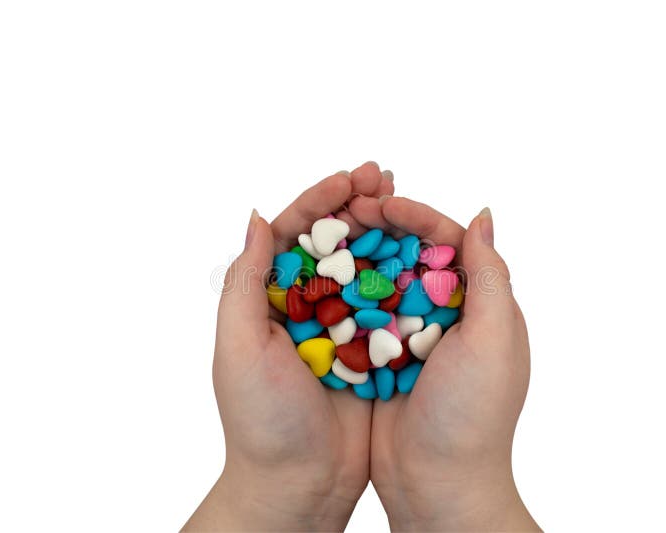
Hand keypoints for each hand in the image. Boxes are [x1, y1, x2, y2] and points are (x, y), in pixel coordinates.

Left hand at [184, 162, 391, 531]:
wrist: (299, 485)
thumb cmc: (261, 420)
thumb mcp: (239, 348)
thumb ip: (246, 282)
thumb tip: (258, 216)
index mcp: (268, 300)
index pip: (293, 235)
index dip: (319, 201)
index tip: (348, 178)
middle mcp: (305, 306)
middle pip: (334, 242)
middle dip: (357, 205)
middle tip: (385, 173)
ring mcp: (341, 326)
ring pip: (366, 266)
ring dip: (384, 231)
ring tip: (406, 199)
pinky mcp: (371, 350)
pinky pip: (390, 304)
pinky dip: (405, 275)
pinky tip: (426, 251)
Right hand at [347, 196, 538, 530]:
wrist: (436, 485)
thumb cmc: (473, 414)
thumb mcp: (493, 340)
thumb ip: (490, 276)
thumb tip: (483, 214)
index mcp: (480, 306)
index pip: (449, 242)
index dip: (417, 215)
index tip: (383, 201)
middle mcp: (446, 317)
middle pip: (409, 255)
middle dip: (381, 226)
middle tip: (348, 207)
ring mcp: (410, 338)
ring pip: (380, 280)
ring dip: (357, 254)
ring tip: (329, 231)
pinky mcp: (380, 359)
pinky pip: (359, 315)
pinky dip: (341, 293)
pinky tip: (317, 274)